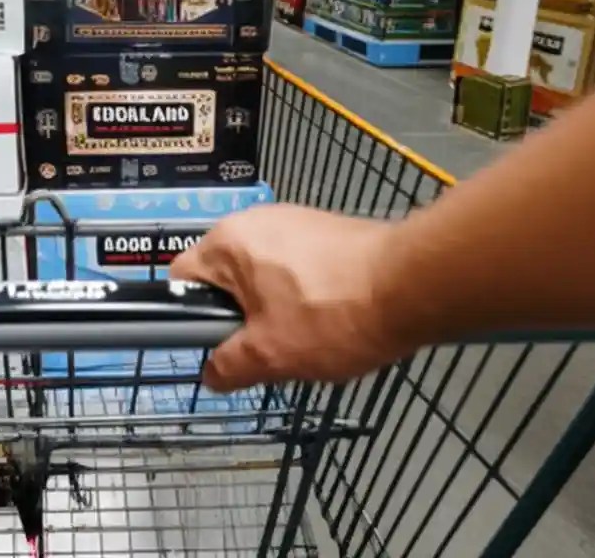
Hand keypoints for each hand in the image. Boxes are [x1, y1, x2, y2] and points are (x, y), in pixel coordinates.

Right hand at [169, 204, 417, 390]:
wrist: (413, 284)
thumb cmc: (330, 316)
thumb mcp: (270, 355)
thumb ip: (228, 366)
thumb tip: (211, 374)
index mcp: (226, 242)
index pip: (180, 280)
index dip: (189, 317)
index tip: (218, 345)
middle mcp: (253, 220)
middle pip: (224, 278)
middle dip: (238, 316)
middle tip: (265, 349)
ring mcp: (294, 220)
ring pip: (262, 274)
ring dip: (272, 307)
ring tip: (304, 337)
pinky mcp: (326, 228)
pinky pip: (294, 265)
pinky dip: (302, 292)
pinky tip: (330, 316)